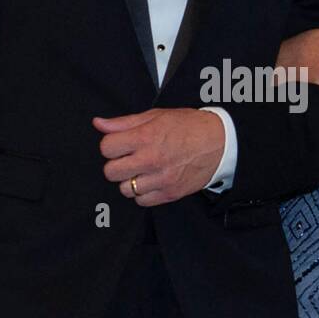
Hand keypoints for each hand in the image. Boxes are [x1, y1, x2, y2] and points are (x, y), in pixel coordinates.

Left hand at [93, 107, 224, 204]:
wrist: (220, 142)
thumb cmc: (188, 126)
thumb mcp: (156, 116)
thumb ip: (124, 123)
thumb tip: (99, 124)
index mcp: (146, 136)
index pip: (106, 148)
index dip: (111, 146)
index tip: (120, 145)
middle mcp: (151, 159)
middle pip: (111, 172)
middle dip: (117, 165)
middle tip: (129, 159)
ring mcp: (161, 179)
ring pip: (125, 189)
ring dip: (130, 180)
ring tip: (142, 170)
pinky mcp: (170, 193)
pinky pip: (142, 201)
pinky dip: (143, 193)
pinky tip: (151, 181)